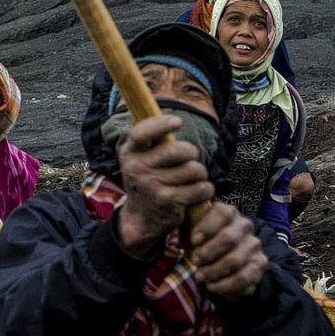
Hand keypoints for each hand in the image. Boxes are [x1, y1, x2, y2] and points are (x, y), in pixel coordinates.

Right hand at [114, 116, 213, 256]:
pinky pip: (201, 188)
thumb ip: (152, 142)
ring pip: (194, 169)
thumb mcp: (139, 160)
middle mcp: (137, 168)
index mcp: (129, 153)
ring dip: (200, 175)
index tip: (178, 121)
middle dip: (192, 154)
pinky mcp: (168, 200)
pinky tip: (196, 195)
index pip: (142, 133)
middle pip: (180, 150)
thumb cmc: (147, 182)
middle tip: (190, 161)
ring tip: (191, 180)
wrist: (141, 219)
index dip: (160, 124)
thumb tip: (171, 116)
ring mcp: (152, 185)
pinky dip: (205, 191)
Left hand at [188, 202, 266, 299]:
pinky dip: (225, 286)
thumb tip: (179, 213)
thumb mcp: (192, 227)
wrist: (222, 260)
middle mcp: (245, 226)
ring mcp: (254, 246)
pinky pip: (244, 279)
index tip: (193, 241)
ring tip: (199, 277)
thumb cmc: (202, 240)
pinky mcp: (259, 265)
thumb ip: (188, 220)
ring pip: (235, 261)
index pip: (222, 213)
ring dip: (214, 272)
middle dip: (208, 252)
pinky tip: (212, 286)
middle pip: (229, 239)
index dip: (207, 227)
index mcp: (229, 212)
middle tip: (195, 261)